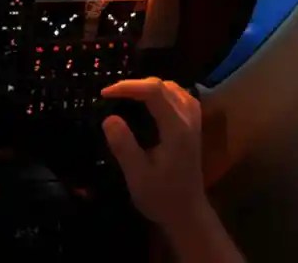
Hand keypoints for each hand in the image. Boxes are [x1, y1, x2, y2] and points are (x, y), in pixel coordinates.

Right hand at [101, 79, 206, 230]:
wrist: (187, 213)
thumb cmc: (161, 196)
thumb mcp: (137, 175)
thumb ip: (124, 146)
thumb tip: (109, 117)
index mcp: (176, 130)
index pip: (154, 92)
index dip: (127, 87)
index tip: (104, 95)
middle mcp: (188, 121)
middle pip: (163, 86)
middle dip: (134, 85)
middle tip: (111, 96)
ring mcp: (193, 124)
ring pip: (174, 89)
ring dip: (149, 87)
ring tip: (127, 96)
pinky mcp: (192, 128)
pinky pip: (180, 98)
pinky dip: (162, 93)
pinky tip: (149, 102)